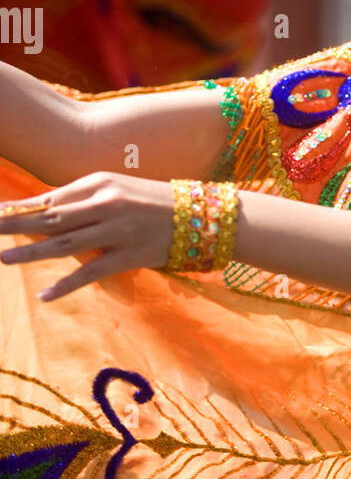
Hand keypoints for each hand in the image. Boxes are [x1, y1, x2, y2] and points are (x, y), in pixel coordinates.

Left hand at [0, 172, 175, 300]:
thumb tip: (46, 211)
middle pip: (51, 217)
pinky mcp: (130, 255)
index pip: (52, 198)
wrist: (202, 216)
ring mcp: (118, 230)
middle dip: (15, 225)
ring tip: (4, 258)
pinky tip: (46, 295)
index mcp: (100, 183)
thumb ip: (85, 200)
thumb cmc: (155, 202)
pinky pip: (92, 272)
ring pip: (65, 243)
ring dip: (32, 252)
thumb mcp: (118, 190)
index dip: (21, 208)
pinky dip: (67, 284)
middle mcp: (106, 204)